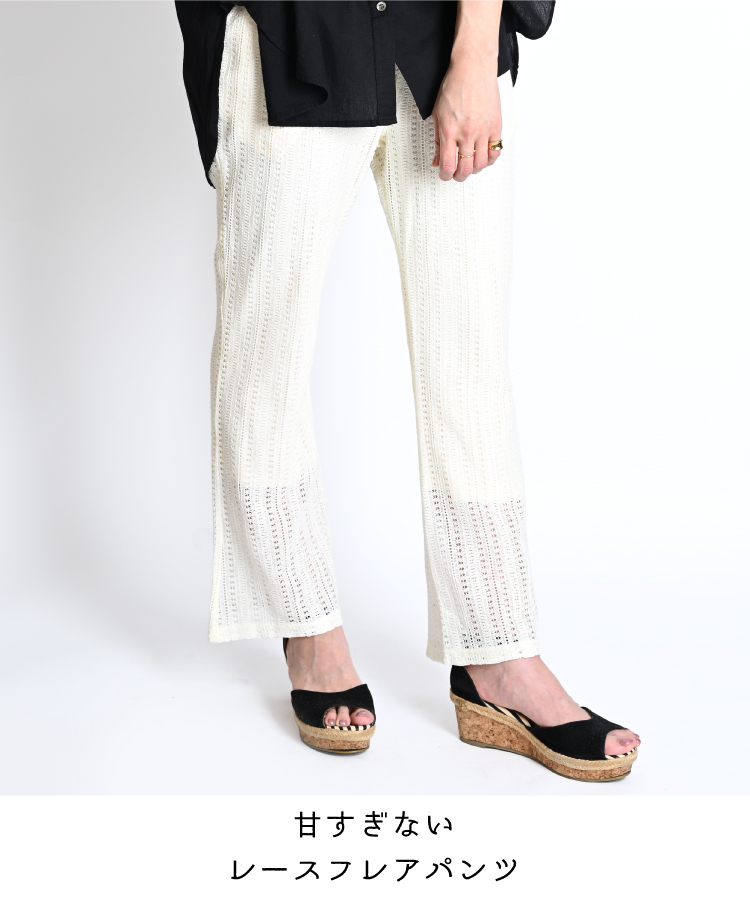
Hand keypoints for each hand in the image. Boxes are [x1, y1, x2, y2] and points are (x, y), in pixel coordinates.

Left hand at [430, 0, 503, 182]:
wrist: (473, 67)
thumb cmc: (455, 86)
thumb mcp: (437, 114)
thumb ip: (437, 140)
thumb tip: (437, 160)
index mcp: (450, 131)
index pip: (448, 166)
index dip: (445, 175)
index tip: (444, 174)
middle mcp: (467, 133)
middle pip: (466, 169)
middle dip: (459, 176)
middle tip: (457, 174)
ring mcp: (483, 130)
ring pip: (481, 164)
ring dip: (474, 169)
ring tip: (470, 165)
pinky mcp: (496, 126)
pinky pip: (496, 151)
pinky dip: (490, 159)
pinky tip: (484, 157)